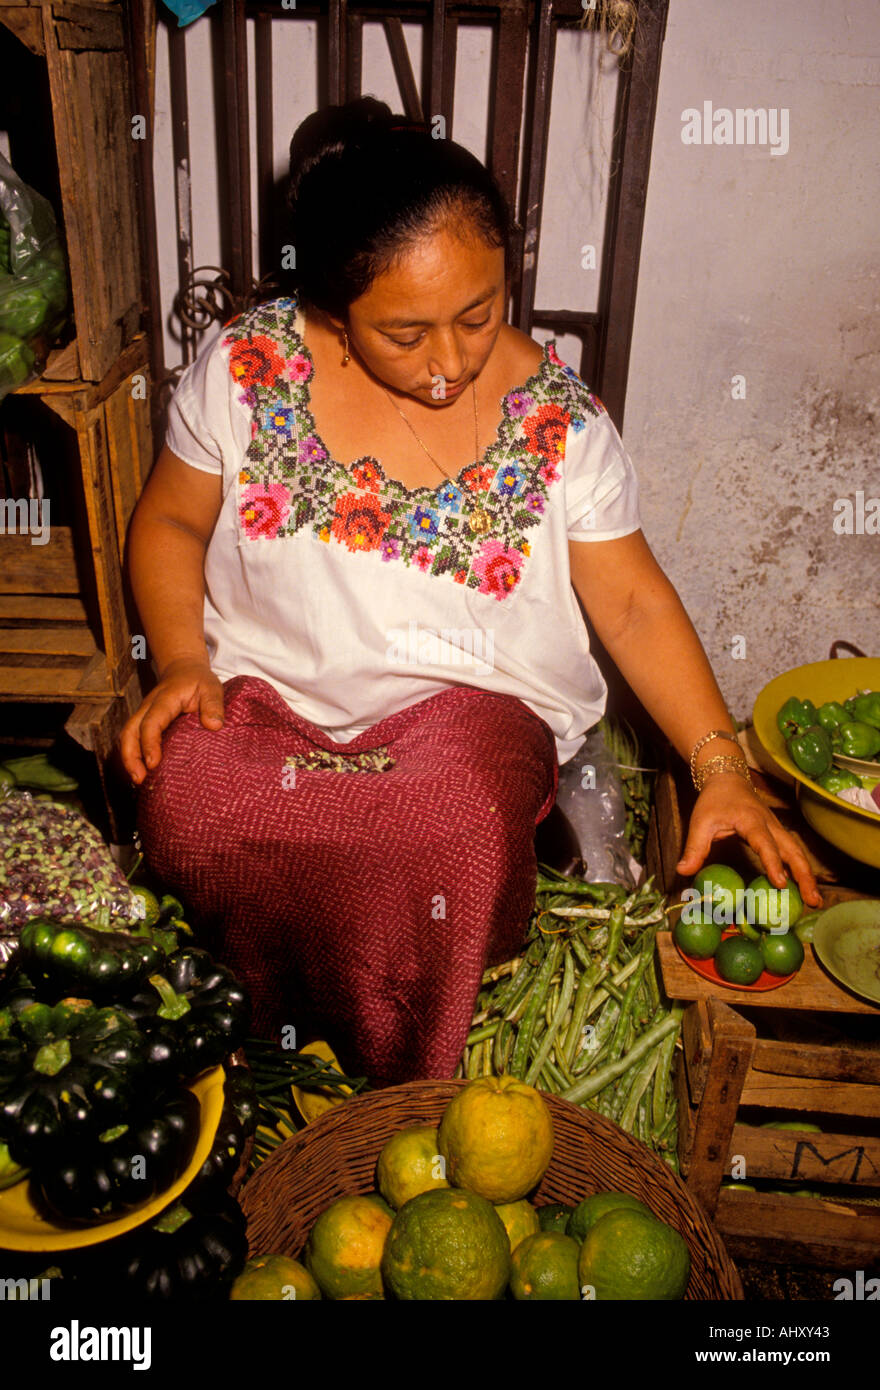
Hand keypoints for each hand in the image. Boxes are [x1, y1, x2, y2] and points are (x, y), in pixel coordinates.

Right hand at [119, 658, 224, 784]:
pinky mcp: (143, 722)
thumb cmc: (198, 681)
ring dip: (129, 759)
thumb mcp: (211, 687)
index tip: (153, 763)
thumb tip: (213, 726)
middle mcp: (148, 707)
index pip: (151, 722)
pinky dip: (133, 756)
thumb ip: (213, 704)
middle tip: (139, 779)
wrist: (183, 669)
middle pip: (129, 731)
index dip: (149, 743)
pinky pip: (132, 739)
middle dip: (131, 756)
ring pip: (127, 736)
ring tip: (138, 780)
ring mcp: (143, 714)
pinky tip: (142, 772)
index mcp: (164, 699)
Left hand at [676, 773, 822, 908]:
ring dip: (808, 876)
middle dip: (804, 876)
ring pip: (798, 853)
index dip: (773, 863)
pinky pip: (793, 853)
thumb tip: (683, 871)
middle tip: (813, 901)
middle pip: (793, 850)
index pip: (765, 843)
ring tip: (815, 900)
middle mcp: (770, 825)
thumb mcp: (700, 822)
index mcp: (752, 820)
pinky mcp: (778, 834)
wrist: (728, 779)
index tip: (780, 883)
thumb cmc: (715, 801)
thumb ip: (694, 847)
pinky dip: (801, 870)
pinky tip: (804, 889)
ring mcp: (777, 829)